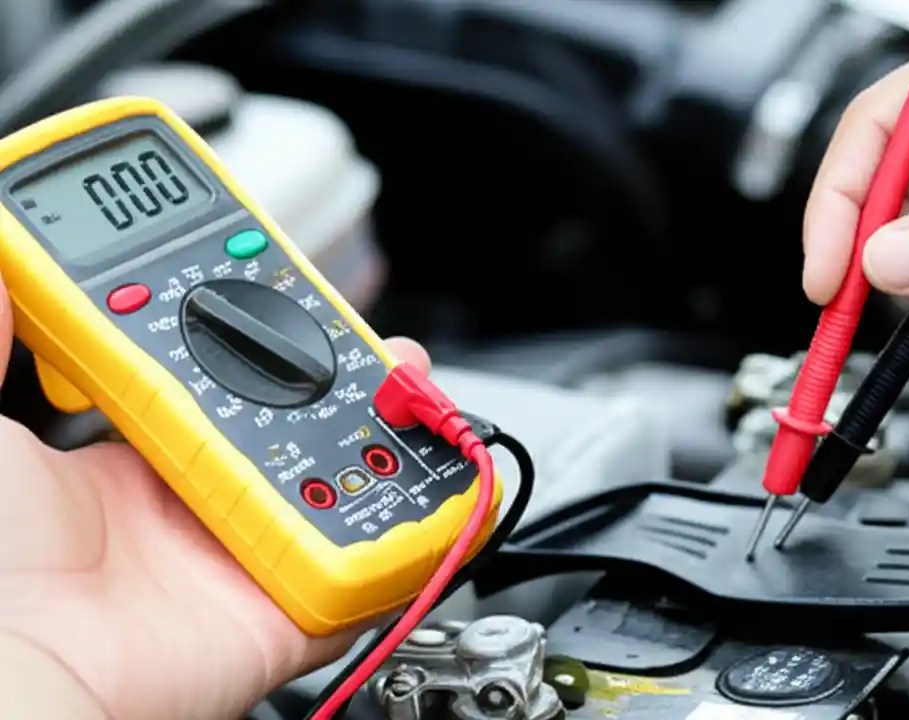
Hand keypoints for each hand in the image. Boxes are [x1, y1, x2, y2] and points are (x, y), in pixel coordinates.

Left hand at [0, 276, 431, 719]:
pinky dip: (400, 545)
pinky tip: (422, 491)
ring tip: (408, 396)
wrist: (20, 662)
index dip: (262, 343)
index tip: (289, 298)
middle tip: (371, 348)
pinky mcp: (282, 616)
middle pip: (292, 439)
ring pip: (337, 498)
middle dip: (345, 388)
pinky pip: (357, 580)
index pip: (216, 389)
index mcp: (131, 467)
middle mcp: (195, 514)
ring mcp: (242, 565)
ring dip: (384, 448)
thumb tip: (7, 266)